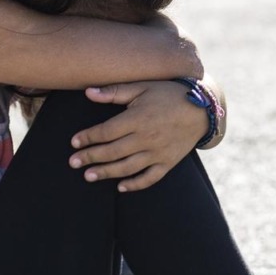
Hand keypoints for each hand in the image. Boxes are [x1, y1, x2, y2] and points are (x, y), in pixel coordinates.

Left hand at [68, 81, 204, 190]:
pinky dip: (135, 184)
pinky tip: (121, 187)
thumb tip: (88, 92)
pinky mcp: (168, 162)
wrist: (202, 108)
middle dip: (90, 158)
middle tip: (73, 163)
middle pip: (112, 152)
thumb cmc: (168, 93)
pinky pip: (150, 178)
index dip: (88, 138)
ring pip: (127, 167)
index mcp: (138, 118)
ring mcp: (158, 152)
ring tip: (89, 177)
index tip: (74, 142)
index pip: (106, 132)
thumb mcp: (142, 87)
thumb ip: (115, 91)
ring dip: (106, 173)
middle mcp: (146, 138)